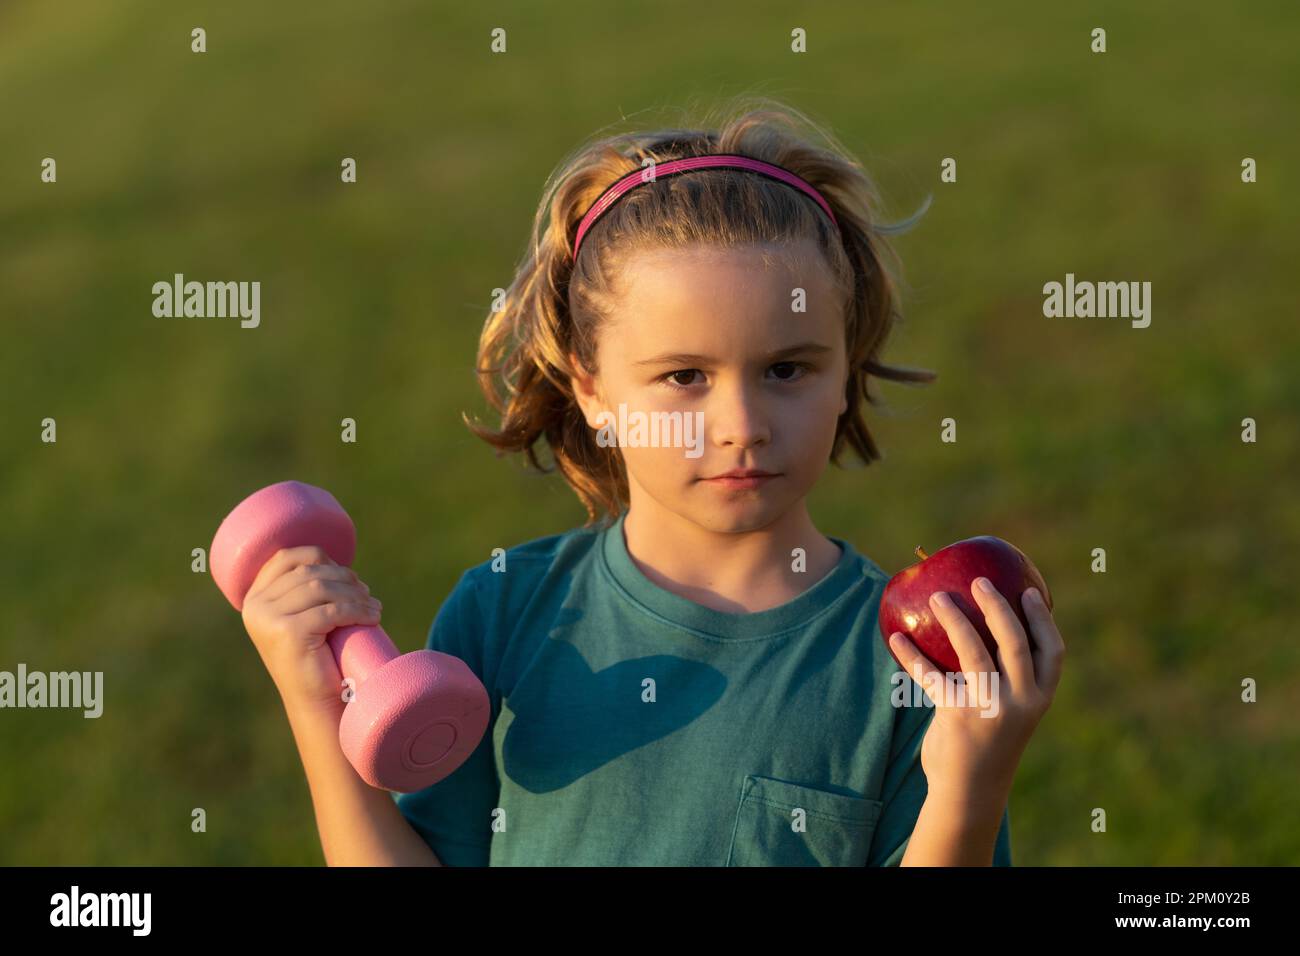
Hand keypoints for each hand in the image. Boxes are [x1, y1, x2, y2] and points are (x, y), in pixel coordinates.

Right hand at [239, 546, 382, 711]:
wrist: (315, 702)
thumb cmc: (316, 656)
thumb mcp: (303, 616)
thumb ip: (304, 588)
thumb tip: (333, 557)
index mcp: (254, 598)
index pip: (286, 558)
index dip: (320, 557)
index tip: (346, 574)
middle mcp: (256, 606)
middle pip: (309, 572)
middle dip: (345, 578)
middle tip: (367, 594)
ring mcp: (269, 619)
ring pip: (322, 588)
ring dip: (355, 594)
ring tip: (373, 606)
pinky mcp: (289, 632)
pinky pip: (332, 611)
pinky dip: (358, 611)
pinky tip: (372, 617)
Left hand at [887, 578, 1064, 809]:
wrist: (970, 792)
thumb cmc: (989, 743)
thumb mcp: (1011, 713)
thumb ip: (1009, 680)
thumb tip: (989, 631)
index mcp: (1039, 698)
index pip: (1052, 652)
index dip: (1042, 619)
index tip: (1029, 592)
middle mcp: (1021, 702)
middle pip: (1015, 642)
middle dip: (998, 607)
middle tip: (978, 581)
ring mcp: (990, 709)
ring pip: (974, 651)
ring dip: (954, 619)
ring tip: (938, 596)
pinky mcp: (957, 716)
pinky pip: (931, 676)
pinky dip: (911, 655)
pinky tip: (895, 638)